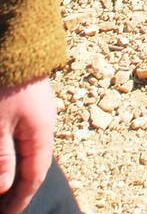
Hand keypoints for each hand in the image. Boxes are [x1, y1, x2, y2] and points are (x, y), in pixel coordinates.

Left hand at [0, 77, 55, 213]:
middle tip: (5, 205)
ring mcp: (42, 112)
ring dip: (20, 170)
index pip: (34, 176)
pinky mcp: (34, 103)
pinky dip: (20, 152)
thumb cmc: (7, 85)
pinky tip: (10, 155)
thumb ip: (2, 157)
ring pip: (33, 149)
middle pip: (37, 164)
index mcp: (41, 133)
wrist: (20, 44)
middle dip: (21, 188)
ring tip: (6, 185)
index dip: (20, 200)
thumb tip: (6, 188)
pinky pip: (29, 136)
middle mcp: (47, 124)